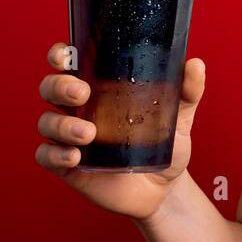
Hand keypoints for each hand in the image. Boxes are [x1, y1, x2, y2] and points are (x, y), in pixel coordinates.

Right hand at [35, 42, 204, 220]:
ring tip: (88, 133)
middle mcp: (80, 108)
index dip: (61, 54)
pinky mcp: (68, 165)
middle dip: (59, 86)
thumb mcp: (180, 115)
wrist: (166, 187)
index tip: (68, 55)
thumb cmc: (165, 143)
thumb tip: (195, 64)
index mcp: (101, 87)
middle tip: (82, 93)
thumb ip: (187, 90)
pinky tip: (75, 156)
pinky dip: (55, 153)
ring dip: (61, 124)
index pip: (70, 63)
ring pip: (46, 122)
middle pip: (51, 88)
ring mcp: (70, 136)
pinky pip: (46, 155)